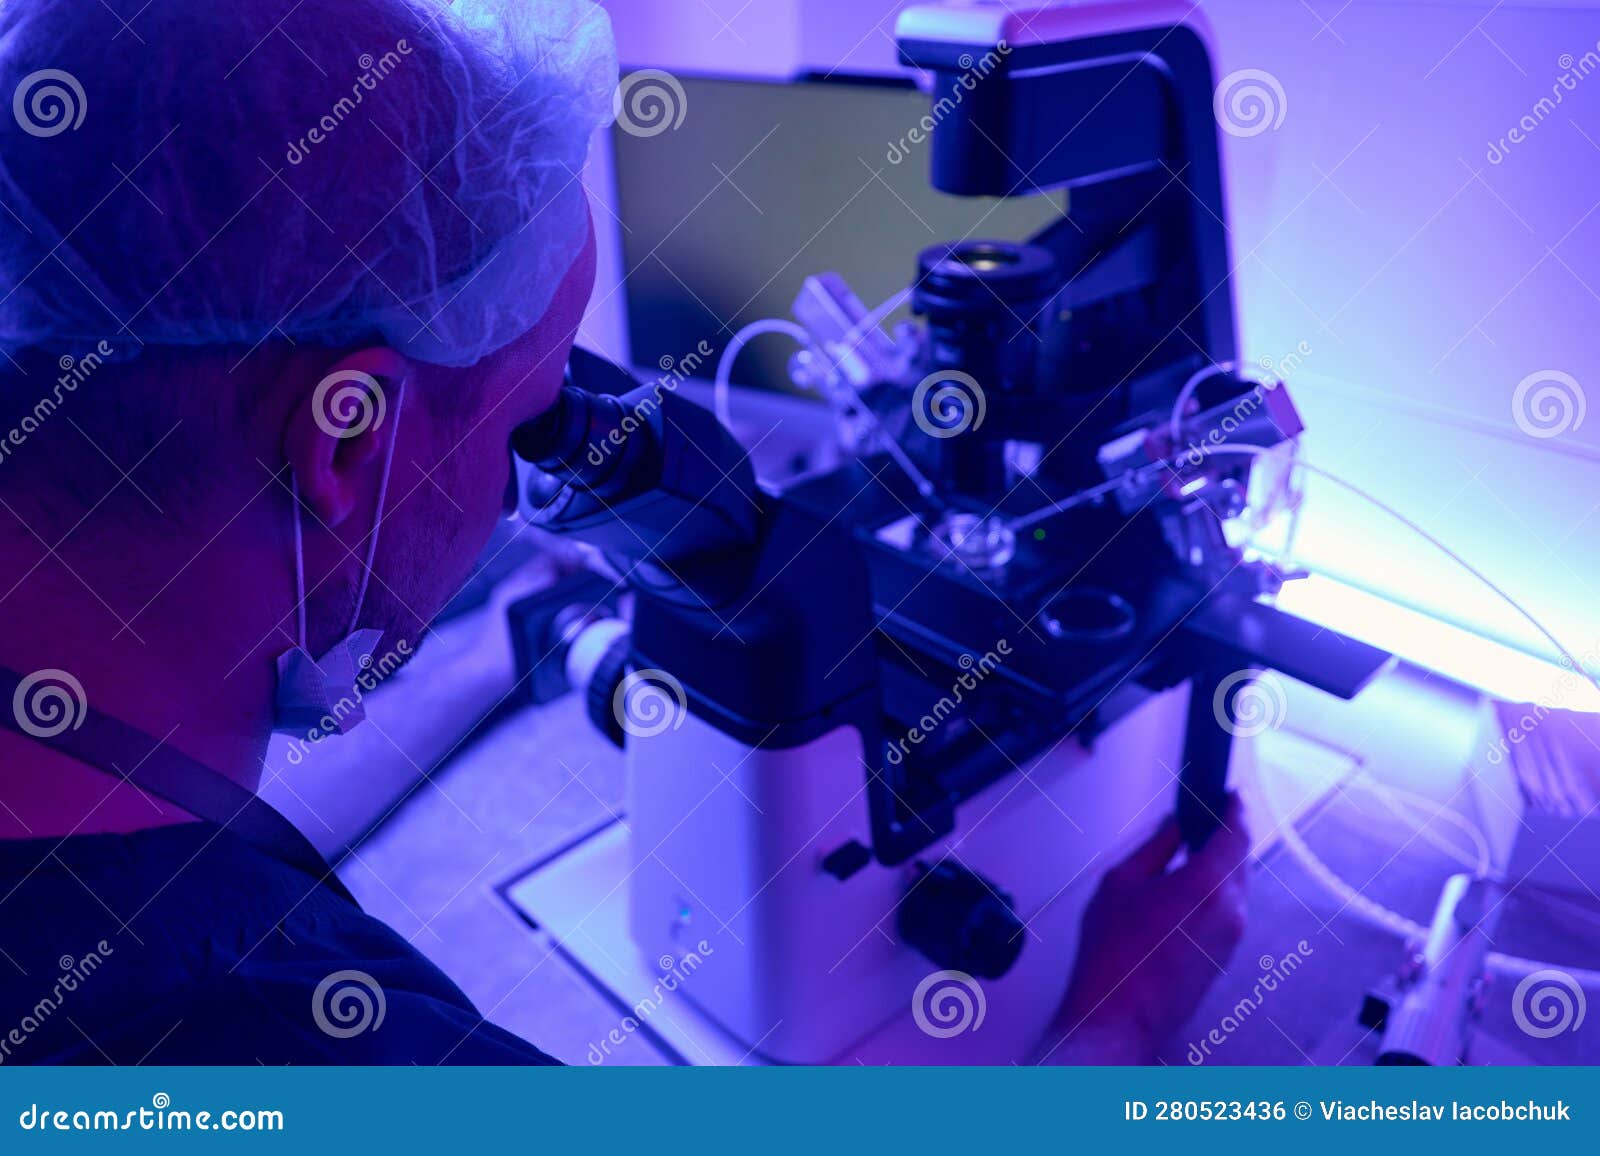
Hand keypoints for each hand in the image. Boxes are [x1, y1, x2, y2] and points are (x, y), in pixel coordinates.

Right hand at [1038, 795, 1249, 1063]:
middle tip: (1205, 821)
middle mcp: (1230, 912)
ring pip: (1236, 888)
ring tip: (1189, 856)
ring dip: (1219, 867)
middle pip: (1240, 860)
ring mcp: (1231, 937)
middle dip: (1226, 837)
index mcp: (1208, 885)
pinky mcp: (1225, 957)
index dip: (1236, 808)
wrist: (1118, 1013)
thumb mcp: (1121, 882)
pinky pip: (1228, 912)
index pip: (1236, 833)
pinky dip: (1215, 894)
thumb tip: (1172, 828)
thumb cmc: (1113, 955)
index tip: (1232, 795)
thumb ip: (1154, 847)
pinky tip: (1185, 894)